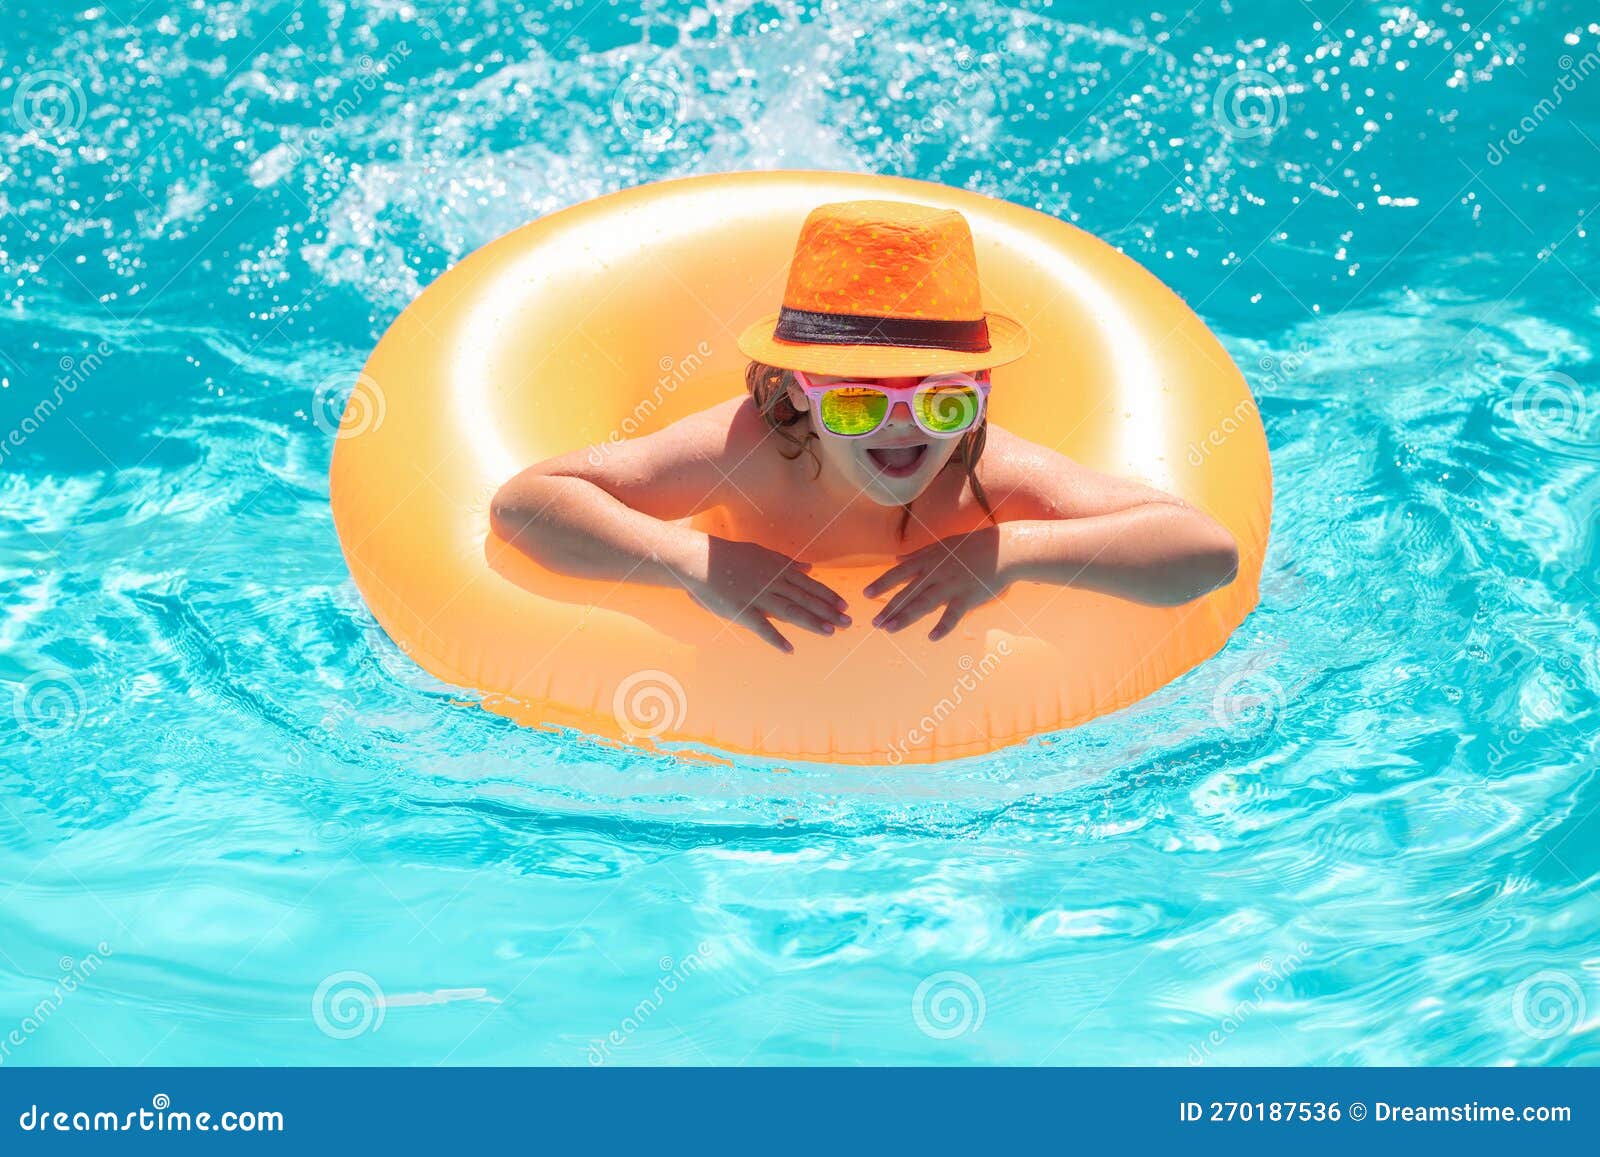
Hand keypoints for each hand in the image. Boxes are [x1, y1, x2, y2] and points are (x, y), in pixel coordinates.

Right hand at [683, 536, 849, 652]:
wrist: (701, 560)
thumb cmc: (730, 555)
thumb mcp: (762, 553)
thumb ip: (787, 562)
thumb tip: (809, 567)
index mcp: (778, 569)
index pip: (808, 584)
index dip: (828, 595)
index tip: (844, 605)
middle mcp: (773, 583)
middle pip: (805, 599)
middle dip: (828, 611)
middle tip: (848, 622)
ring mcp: (758, 597)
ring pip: (791, 611)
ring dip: (812, 622)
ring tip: (830, 632)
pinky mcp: (743, 611)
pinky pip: (762, 628)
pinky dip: (776, 639)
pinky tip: (790, 649)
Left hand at [865, 527, 1009, 640]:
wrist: (1003, 550)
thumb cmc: (971, 546)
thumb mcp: (940, 545)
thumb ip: (916, 554)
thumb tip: (895, 559)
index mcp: (928, 560)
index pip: (899, 573)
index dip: (882, 584)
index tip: (865, 594)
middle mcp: (936, 573)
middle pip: (908, 593)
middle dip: (889, 608)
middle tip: (873, 623)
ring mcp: (951, 585)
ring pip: (924, 604)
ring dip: (905, 617)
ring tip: (889, 630)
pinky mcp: (968, 597)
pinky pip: (953, 615)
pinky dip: (943, 626)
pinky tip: (931, 637)